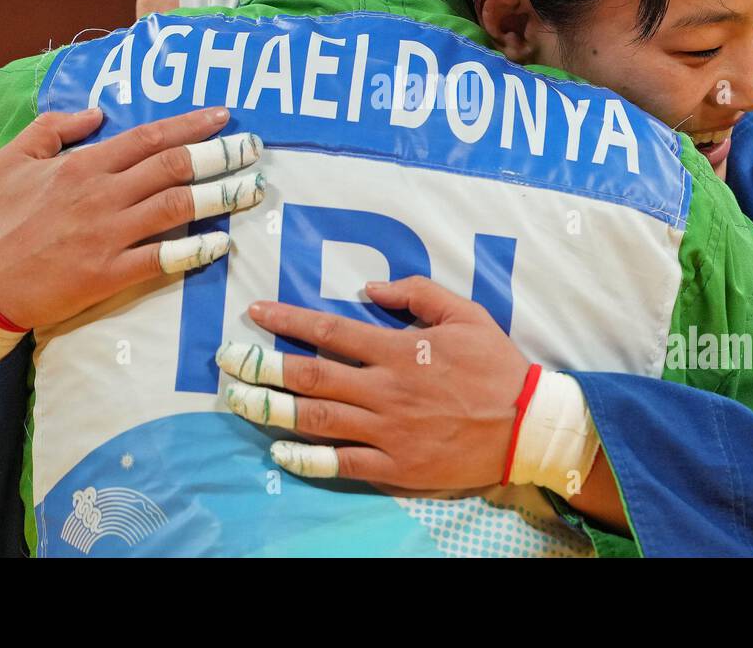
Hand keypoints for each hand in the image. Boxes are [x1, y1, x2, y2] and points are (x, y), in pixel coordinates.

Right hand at [0, 106, 263, 329]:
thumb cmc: (0, 222)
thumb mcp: (12, 160)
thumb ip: (53, 128)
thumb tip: (96, 110)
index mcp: (82, 166)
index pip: (148, 137)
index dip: (189, 125)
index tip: (223, 116)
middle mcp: (100, 196)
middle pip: (172, 167)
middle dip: (219, 154)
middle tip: (254, 147)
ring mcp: (107, 235)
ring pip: (175, 207)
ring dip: (220, 195)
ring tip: (253, 187)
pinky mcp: (108, 273)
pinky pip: (160, 258)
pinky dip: (193, 250)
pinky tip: (220, 242)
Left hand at [216, 276, 530, 489]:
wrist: (527, 425)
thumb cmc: (495, 365)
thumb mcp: (464, 313)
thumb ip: (416, 293)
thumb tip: (369, 286)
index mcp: (398, 350)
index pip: (330, 331)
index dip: (287, 320)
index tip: (255, 311)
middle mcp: (385, 389)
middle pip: (310, 376)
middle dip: (262, 365)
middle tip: (225, 359)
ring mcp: (388, 430)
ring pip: (317, 419)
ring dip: (271, 410)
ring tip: (237, 401)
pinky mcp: (395, 465)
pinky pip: (343, 463)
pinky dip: (308, 459)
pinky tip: (279, 451)